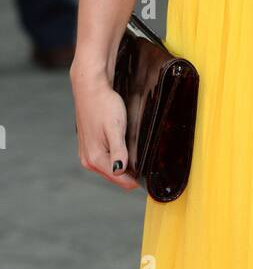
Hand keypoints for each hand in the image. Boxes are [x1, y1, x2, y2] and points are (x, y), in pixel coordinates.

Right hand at [71, 67, 140, 191]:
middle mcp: (88, 160)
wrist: (90, 89)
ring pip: (109, 169)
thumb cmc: (104, 105)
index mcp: (95, 158)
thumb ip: (117, 151)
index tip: (150, 177)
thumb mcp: (115, 128)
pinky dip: (115, 159)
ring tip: (136, 157)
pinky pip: (105, 160)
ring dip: (122, 166)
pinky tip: (123, 150)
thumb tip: (120, 171)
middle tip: (147, 165)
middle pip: (114, 176)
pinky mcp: (88, 147)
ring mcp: (87, 154)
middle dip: (129, 174)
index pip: (119, 179)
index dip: (135, 180)